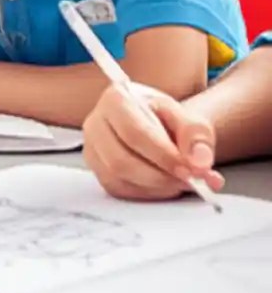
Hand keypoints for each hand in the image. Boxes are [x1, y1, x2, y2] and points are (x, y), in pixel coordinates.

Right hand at [82, 83, 223, 200]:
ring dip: (156, 186)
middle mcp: (96, 123)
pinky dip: (146, 192)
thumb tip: (200, 161)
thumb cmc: (165, 118)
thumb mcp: (187, 117)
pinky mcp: (96, 170)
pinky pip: (118, 189)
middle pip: (120, 160)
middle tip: (190, 181)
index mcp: (117, 99)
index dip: (163, 156)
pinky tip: (165, 184)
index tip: (190, 170)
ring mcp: (91, 148)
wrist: (154, 125)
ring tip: (181, 181)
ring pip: (117, 178)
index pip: (134, 133)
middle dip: (160, 176)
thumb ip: (197, 135)